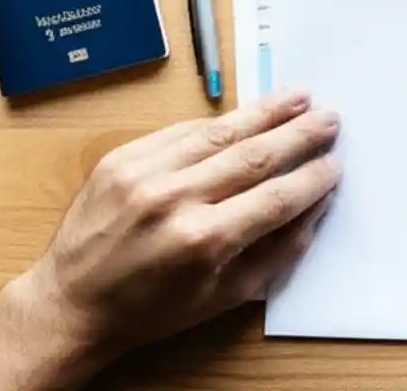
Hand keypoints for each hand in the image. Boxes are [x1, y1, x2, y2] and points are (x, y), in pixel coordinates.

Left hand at [26, 90, 340, 356]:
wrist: (71, 303)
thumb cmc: (152, 310)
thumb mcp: (225, 297)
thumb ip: (277, 251)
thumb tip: (315, 207)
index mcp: (204, 241)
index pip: (276, 198)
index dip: (312, 179)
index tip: (335, 164)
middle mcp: (175, 200)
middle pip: (254, 156)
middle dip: (298, 135)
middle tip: (329, 118)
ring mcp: (144, 173)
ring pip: (219, 132)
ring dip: (264, 112)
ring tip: (298, 97)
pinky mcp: (121, 158)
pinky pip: (181, 131)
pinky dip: (217, 122)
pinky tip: (245, 114)